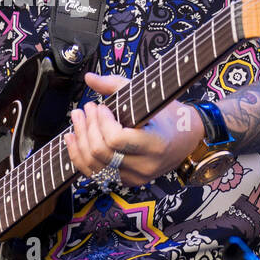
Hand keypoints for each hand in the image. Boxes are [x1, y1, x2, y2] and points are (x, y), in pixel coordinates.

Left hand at [64, 71, 204, 187]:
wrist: (187, 140)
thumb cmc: (168, 115)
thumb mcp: (148, 96)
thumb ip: (116, 85)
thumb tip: (89, 78)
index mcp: (155, 144)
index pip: (116, 139)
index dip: (102, 122)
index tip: (101, 106)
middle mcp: (145, 166)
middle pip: (101, 152)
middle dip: (87, 127)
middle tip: (85, 109)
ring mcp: (135, 177)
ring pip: (94, 165)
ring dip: (80, 140)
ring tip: (78, 119)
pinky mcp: (126, 182)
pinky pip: (95, 173)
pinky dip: (79, 156)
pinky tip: (72, 138)